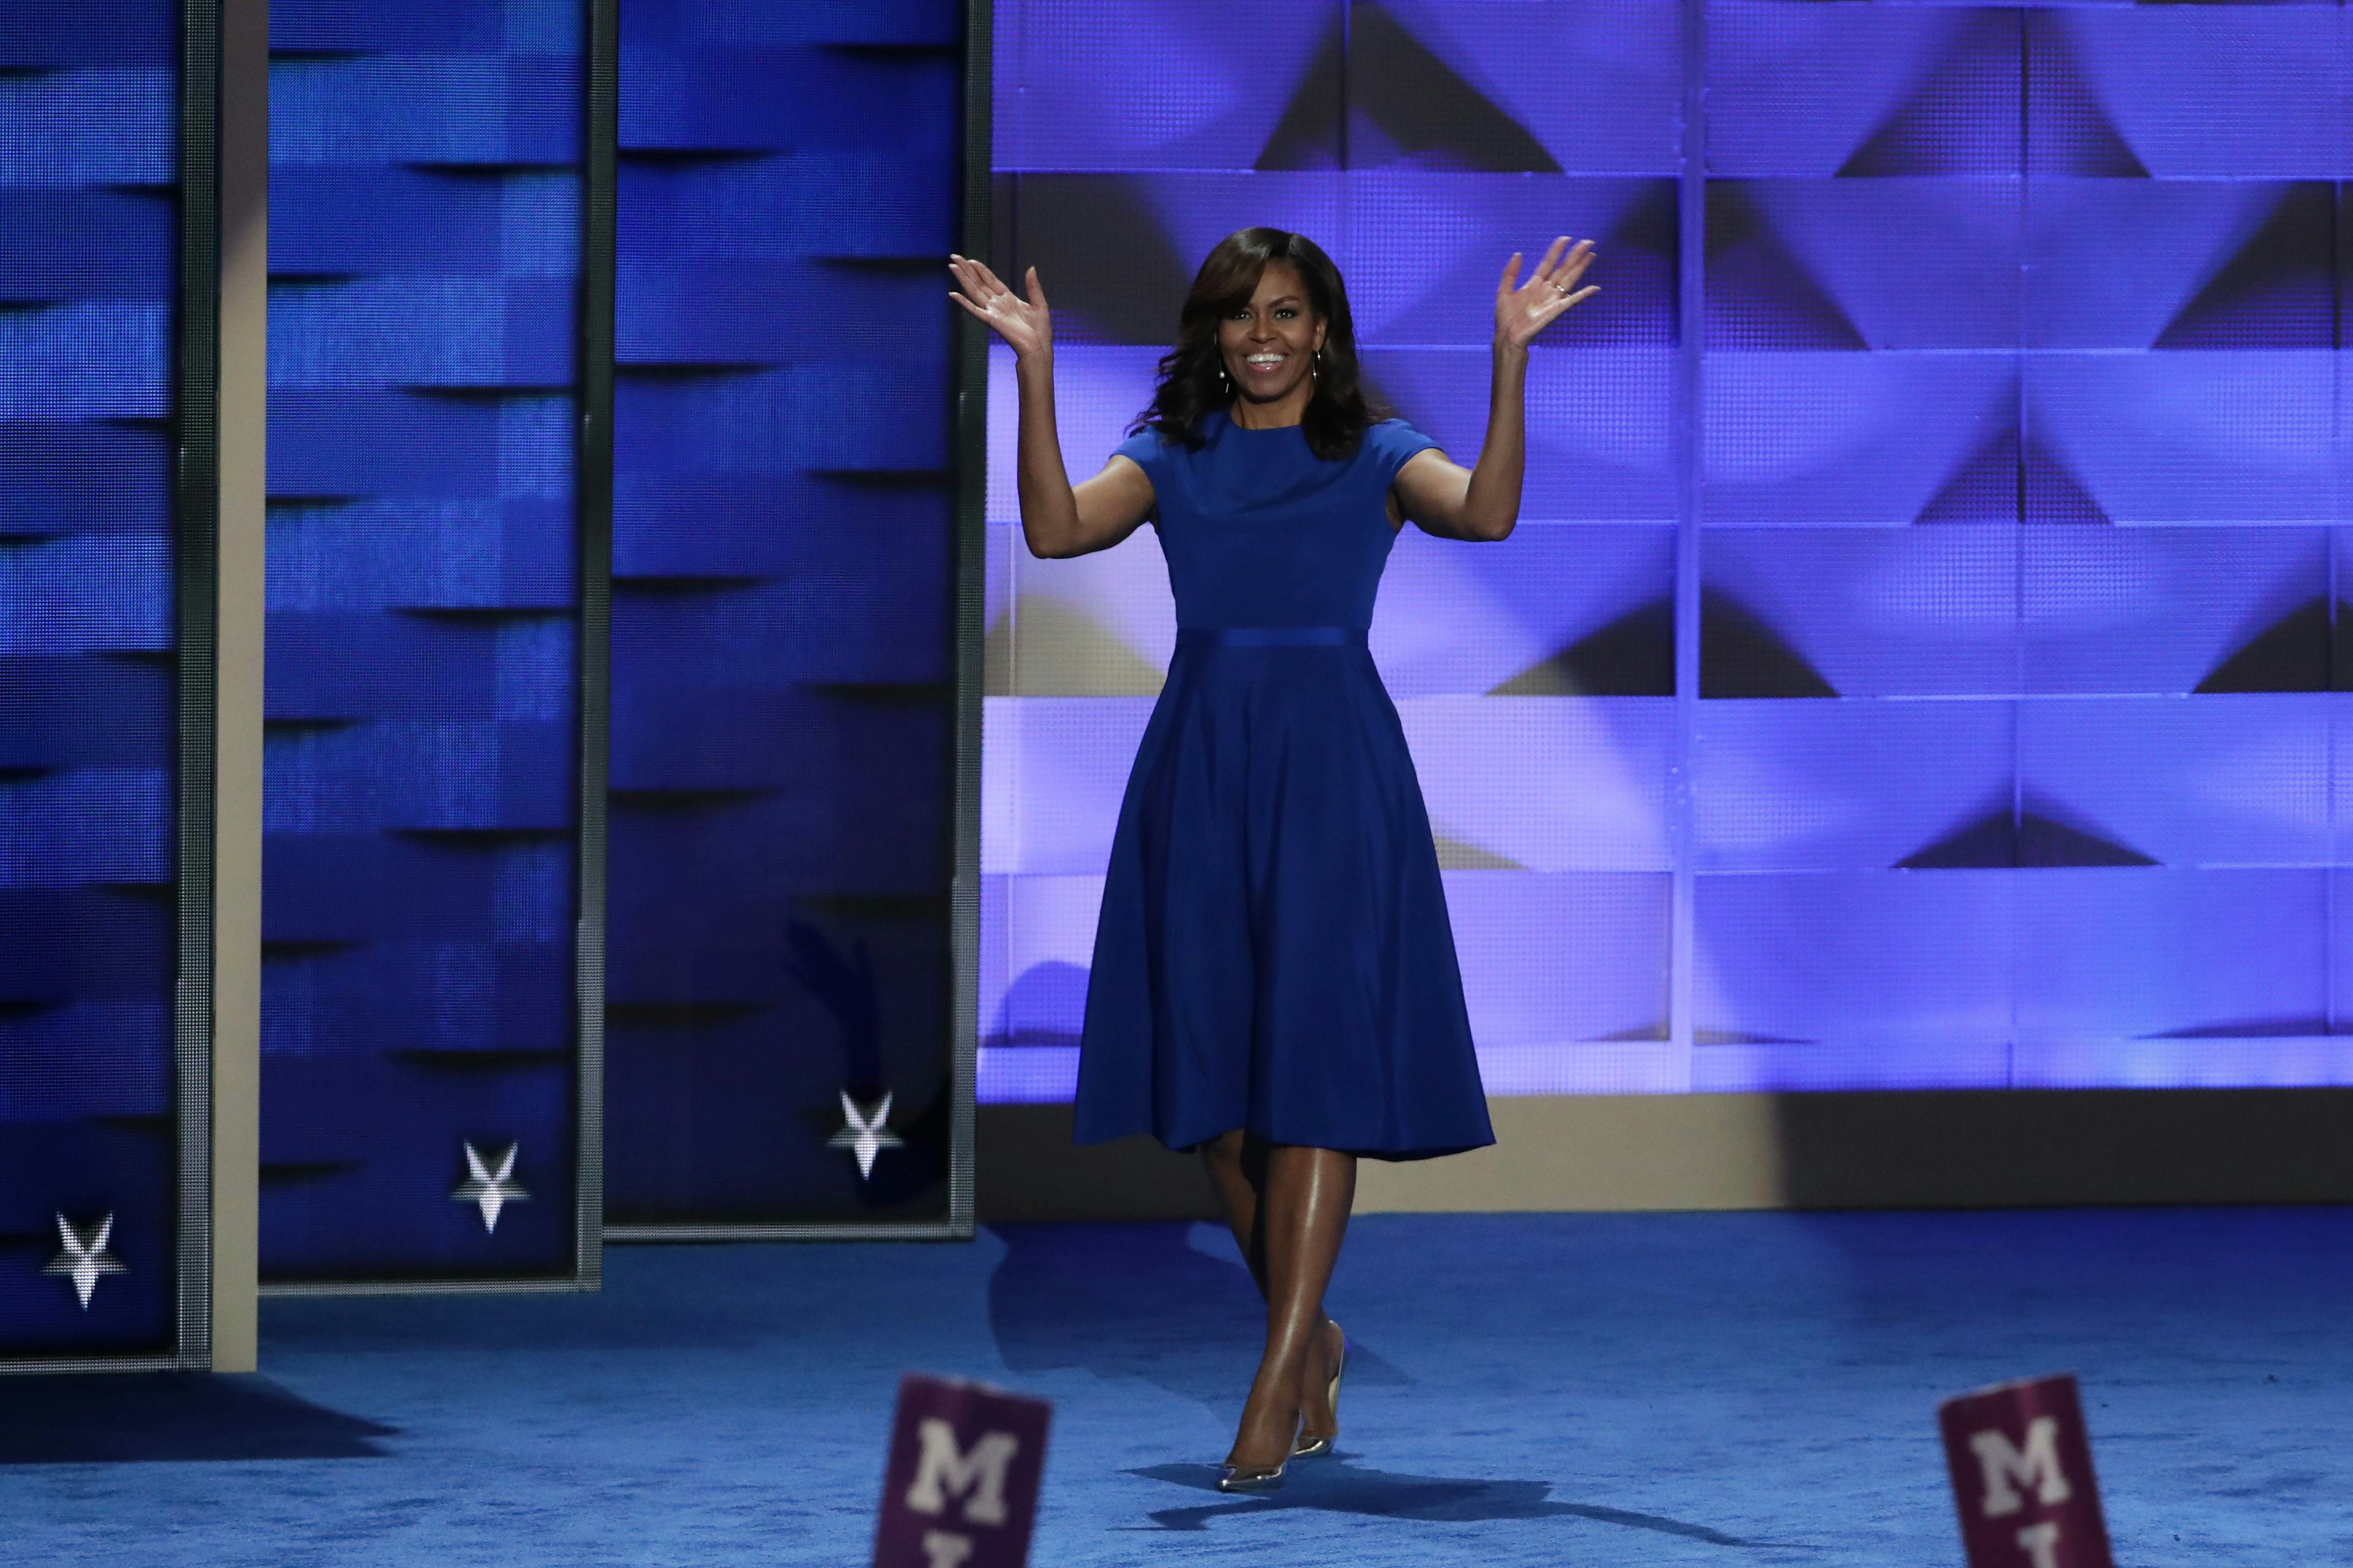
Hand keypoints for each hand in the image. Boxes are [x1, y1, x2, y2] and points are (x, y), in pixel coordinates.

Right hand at [949, 255, 1052, 359]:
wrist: (1038, 348)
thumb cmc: (1040, 331)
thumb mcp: (1039, 303)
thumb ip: (1033, 286)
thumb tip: (1031, 268)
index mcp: (1008, 299)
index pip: (991, 280)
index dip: (981, 270)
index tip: (971, 260)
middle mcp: (997, 304)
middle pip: (978, 283)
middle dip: (967, 269)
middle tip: (955, 256)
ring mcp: (992, 312)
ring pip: (974, 291)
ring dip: (962, 279)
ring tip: (952, 266)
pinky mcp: (991, 320)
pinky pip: (974, 310)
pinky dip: (963, 302)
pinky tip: (953, 294)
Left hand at [1494, 236, 1596, 351]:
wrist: (1507, 336)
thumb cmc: (1506, 318)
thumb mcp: (1504, 291)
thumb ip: (1510, 273)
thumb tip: (1518, 254)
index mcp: (1534, 283)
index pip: (1548, 263)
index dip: (1557, 250)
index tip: (1565, 238)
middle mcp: (1546, 289)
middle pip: (1564, 268)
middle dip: (1575, 255)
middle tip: (1588, 242)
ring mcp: (1553, 299)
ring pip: (1570, 279)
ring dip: (1581, 267)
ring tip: (1591, 254)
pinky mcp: (1556, 310)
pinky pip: (1572, 300)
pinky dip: (1583, 294)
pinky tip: (1595, 287)